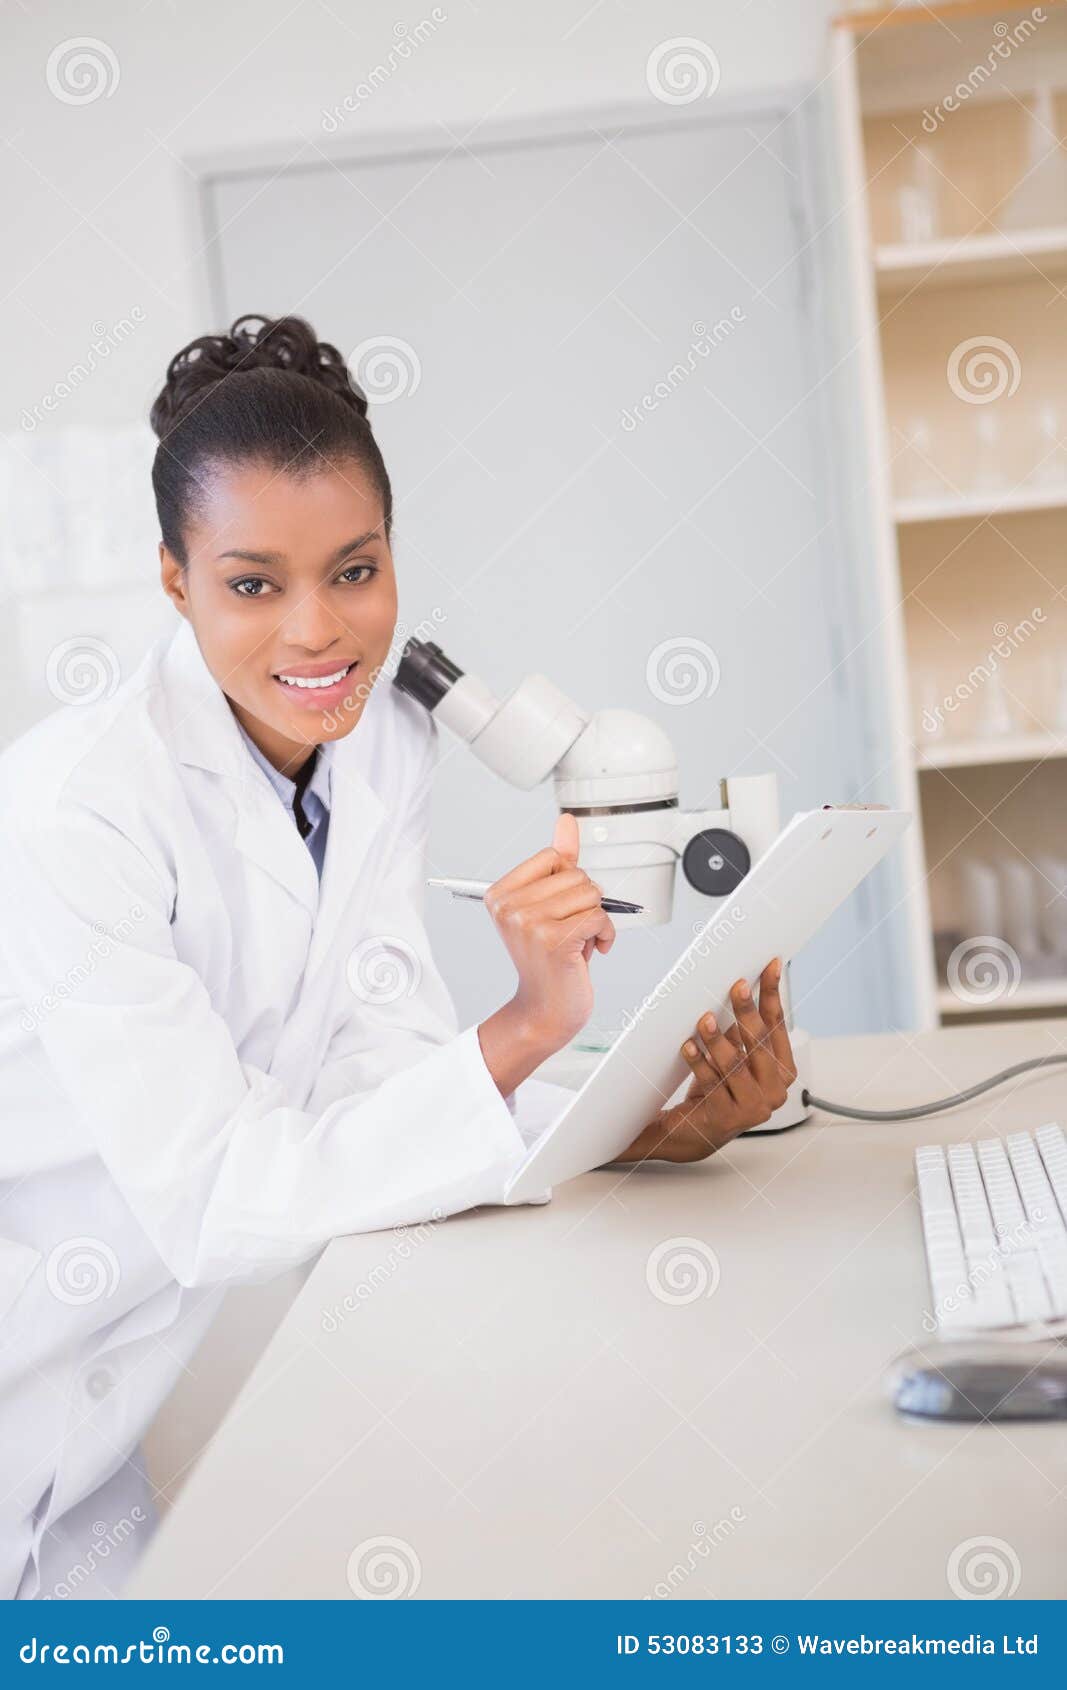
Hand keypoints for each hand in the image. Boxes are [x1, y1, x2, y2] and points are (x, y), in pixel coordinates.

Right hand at [484, 812, 615, 1055]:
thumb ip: (559, 861)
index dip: (568, 880)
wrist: (545, 1009)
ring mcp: (529, 923)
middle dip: (585, 902)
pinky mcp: (554, 941)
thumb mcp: (550, 904)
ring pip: (590, 894)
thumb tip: (566, 821)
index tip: (559, 908)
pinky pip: (599, 917)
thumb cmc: (549, 959)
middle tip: (570, 930)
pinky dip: (606, 934)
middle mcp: (509, 907)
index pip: (552, 857)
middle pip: (575, 874)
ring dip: (596, 919)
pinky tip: (591, 951)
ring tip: (579, 941)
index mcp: (500, 893)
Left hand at [614, 960, 796, 1163]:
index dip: (772, 994)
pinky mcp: (727, 1118)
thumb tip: (739, 986)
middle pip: (759, 1042)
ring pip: (735, 1064)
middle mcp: (775, 1091)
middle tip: (736, 986)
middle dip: (747, 1011)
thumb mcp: (735, 1055)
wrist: (696, 1132)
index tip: (769, 966)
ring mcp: (753, 1107)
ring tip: (704, 1019)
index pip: (777, 1025)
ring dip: (718, 1039)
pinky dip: (699, 1062)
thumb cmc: (718, 1088)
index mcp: (783, 1071)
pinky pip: (712, 1082)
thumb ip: (741, 1030)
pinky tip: (688, 1046)